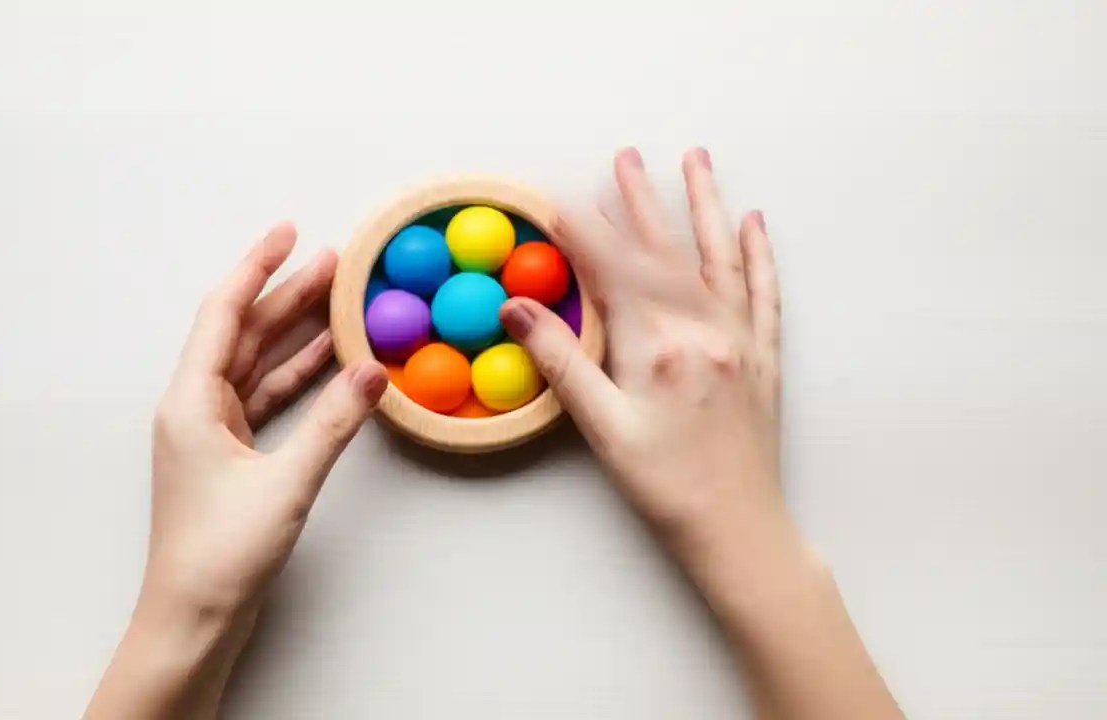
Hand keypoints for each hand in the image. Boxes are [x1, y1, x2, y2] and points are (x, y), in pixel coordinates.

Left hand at [147, 222, 386, 616]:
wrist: (193, 618)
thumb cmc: (221, 554)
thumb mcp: (287, 483)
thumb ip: (333, 422)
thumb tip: (372, 372)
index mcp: (190, 401)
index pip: (224, 313)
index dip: (257, 266)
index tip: (287, 231)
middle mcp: (193, 407)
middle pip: (242, 332)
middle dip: (284, 293)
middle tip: (330, 260)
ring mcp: (209, 431)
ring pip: (254, 363)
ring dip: (292, 331)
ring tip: (335, 297)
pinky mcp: (228, 455)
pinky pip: (263, 397)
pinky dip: (294, 375)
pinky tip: (327, 359)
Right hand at [501, 149, 901, 719]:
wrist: (738, 528)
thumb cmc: (665, 485)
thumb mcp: (603, 428)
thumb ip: (563, 362)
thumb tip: (519, 308)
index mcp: (660, 346)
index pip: (614, 270)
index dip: (583, 232)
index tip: (557, 201)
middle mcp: (705, 330)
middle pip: (665, 250)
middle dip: (640, 201)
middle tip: (624, 157)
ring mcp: (740, 339)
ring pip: (718, 257)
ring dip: (703, 206)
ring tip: (693, 160)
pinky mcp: (762, 356)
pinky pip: (763, 291)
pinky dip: (757, 254)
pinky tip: (753, 223)